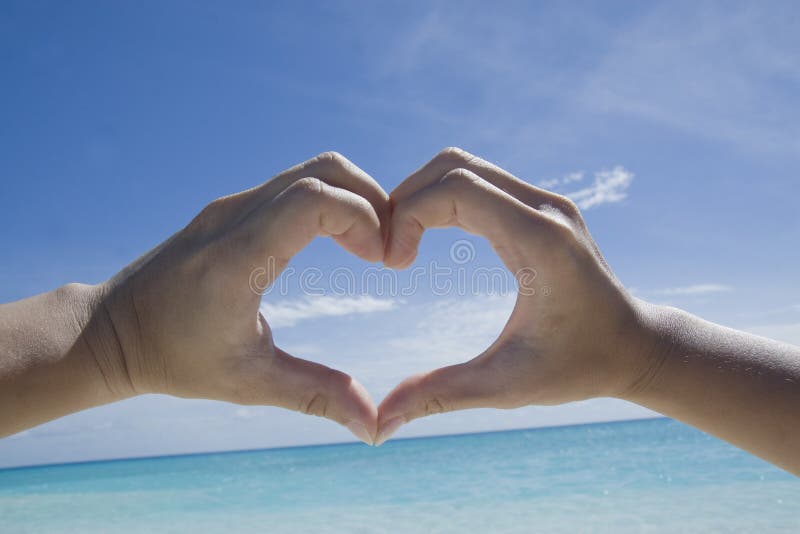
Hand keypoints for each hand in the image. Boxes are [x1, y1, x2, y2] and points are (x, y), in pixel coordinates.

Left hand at [96, 152, 387, 443]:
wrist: (111, 332)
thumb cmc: (175, 357)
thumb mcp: (249, 382)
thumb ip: (317, 396)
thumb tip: (374, 426)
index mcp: (238, 257)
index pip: (314, 200)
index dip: (363, 219)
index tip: (381, 261)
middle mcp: (234, 217)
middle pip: (323, 170)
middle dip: (372, 199)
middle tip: (389, 246)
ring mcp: (230, 205)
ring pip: (310, 170)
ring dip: (353, 197)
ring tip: (371, 243)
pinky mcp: (230, 207)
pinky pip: (292, 184)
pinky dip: (329, 199)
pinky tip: (340, 238)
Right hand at [376, 148, 655, 443]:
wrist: (635, 347)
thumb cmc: (579, 367)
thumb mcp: (507, 385)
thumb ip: (441, 394)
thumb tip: (381, 422)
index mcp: (540, 242)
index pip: (457, 189)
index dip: (409, 215)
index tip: (393, 263)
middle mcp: (545, 209)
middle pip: (454, 166)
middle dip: (407, 199)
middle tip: (388, 249)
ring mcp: (546, 203)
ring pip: (465, 167)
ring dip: (423, 196)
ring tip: (402, 242)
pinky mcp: (542, 207)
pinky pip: (481, 182)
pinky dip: (444, 199)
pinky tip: (429, 235)